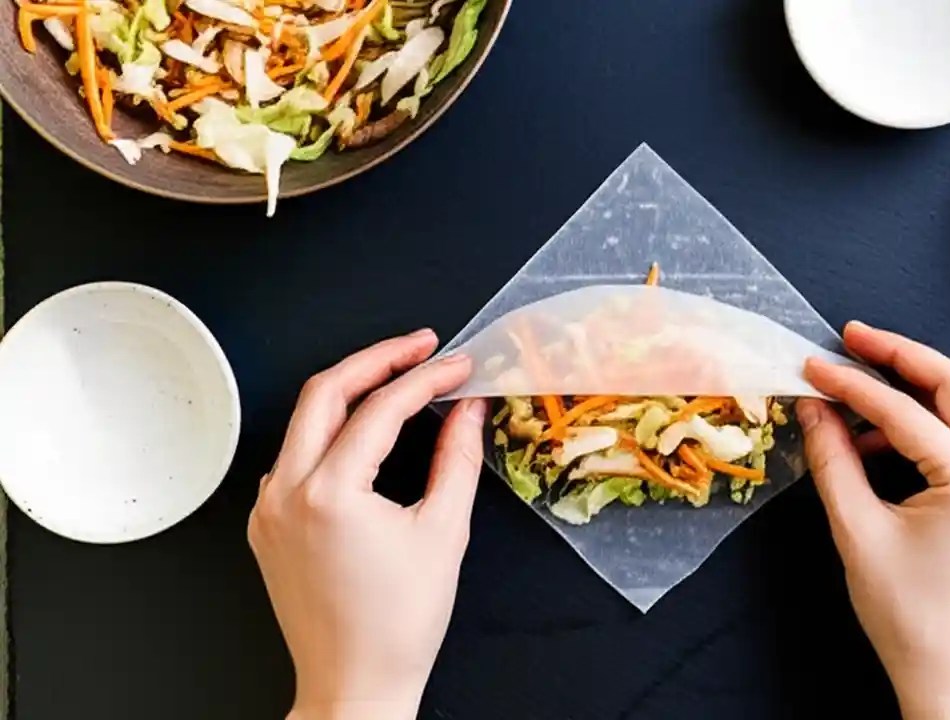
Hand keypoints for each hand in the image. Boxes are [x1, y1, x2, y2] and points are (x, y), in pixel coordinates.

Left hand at [248, 330, 486, 719]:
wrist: (354, 685)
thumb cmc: (397, 627)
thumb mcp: (443, 533)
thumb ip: (456, 459)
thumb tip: (467, 410)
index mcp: (330, 495)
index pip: (381, 409)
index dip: (426, 379)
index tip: (457, 367)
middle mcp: (286, 493)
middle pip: (324, 392)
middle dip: (376, 359)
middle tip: (421, 347)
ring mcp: (269, 508)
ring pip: (304, 420)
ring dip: (350, 391)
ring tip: (399, 380)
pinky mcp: (267, 523)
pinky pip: (296, 455)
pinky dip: (331, 431)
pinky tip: (366, 431)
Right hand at [796, 322, 949, 719]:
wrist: (948, 672)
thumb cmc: (905, 614)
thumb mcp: (856, 531)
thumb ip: (832, 461)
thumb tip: (814, 407)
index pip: (907, 411)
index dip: (853, 383)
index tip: (813, 365)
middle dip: (903, 356)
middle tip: (852, 339)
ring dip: (914, 391)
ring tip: (854, 402)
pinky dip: (924, 428)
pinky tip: (877, 446)